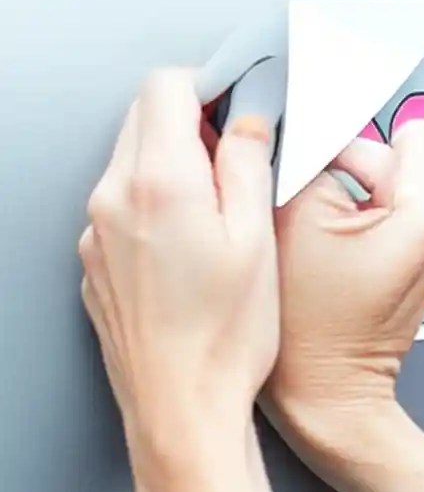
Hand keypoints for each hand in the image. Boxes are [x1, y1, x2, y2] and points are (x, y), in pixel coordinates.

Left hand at [78, 68, 277, 491]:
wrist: (182, 407)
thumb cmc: (223, 338)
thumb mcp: (258, 237)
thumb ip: (249, 164)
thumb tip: (248, 124)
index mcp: (160, 184)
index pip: (166, 87)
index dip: (209, 85)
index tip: (238, 102)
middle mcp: (115, 200)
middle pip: (144, 118)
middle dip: (193, 122)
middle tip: (239, 156)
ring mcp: (97, 231)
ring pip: (133, 162)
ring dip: (176, 165)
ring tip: (222, 212)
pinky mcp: (95, 260)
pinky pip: (123, 205)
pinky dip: (158, 205)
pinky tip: (197, 247)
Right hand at [265, 120, 423, 427]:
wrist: (324, 395)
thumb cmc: (311, 328)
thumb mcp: (293, 217)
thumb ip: (306, 155)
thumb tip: (304, 121)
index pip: (407, 128)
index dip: (353, 137)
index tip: (317, 159)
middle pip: (389, 151)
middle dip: (342, 166)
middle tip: (305, 202)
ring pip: (378, 178)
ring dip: (340, 192)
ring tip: (310, 232)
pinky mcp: (406, 255)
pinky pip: (375, 208)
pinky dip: (346, 216)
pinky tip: (320, 247)